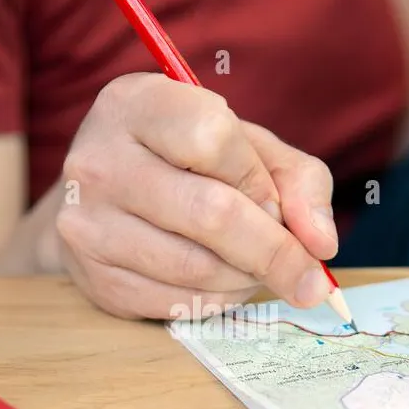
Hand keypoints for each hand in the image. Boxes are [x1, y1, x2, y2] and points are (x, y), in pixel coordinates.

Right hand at [54, 73, 338, 319]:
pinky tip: (224, 284)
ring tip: (258, 269)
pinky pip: (176, 304)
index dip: (260, 180)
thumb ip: (297, 180)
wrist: (104, 198)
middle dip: (275, 251)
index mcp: (135, 105)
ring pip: (197, 268)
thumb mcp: (244, 145)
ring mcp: (88, 225)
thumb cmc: (185, 162)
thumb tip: (320, 244)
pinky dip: (218, 301)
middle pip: (211, 213)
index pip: (213, 139)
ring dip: (247, 279)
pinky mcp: (95, 280)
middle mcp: (98, 162)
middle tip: (308, 275)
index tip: (277, 204)